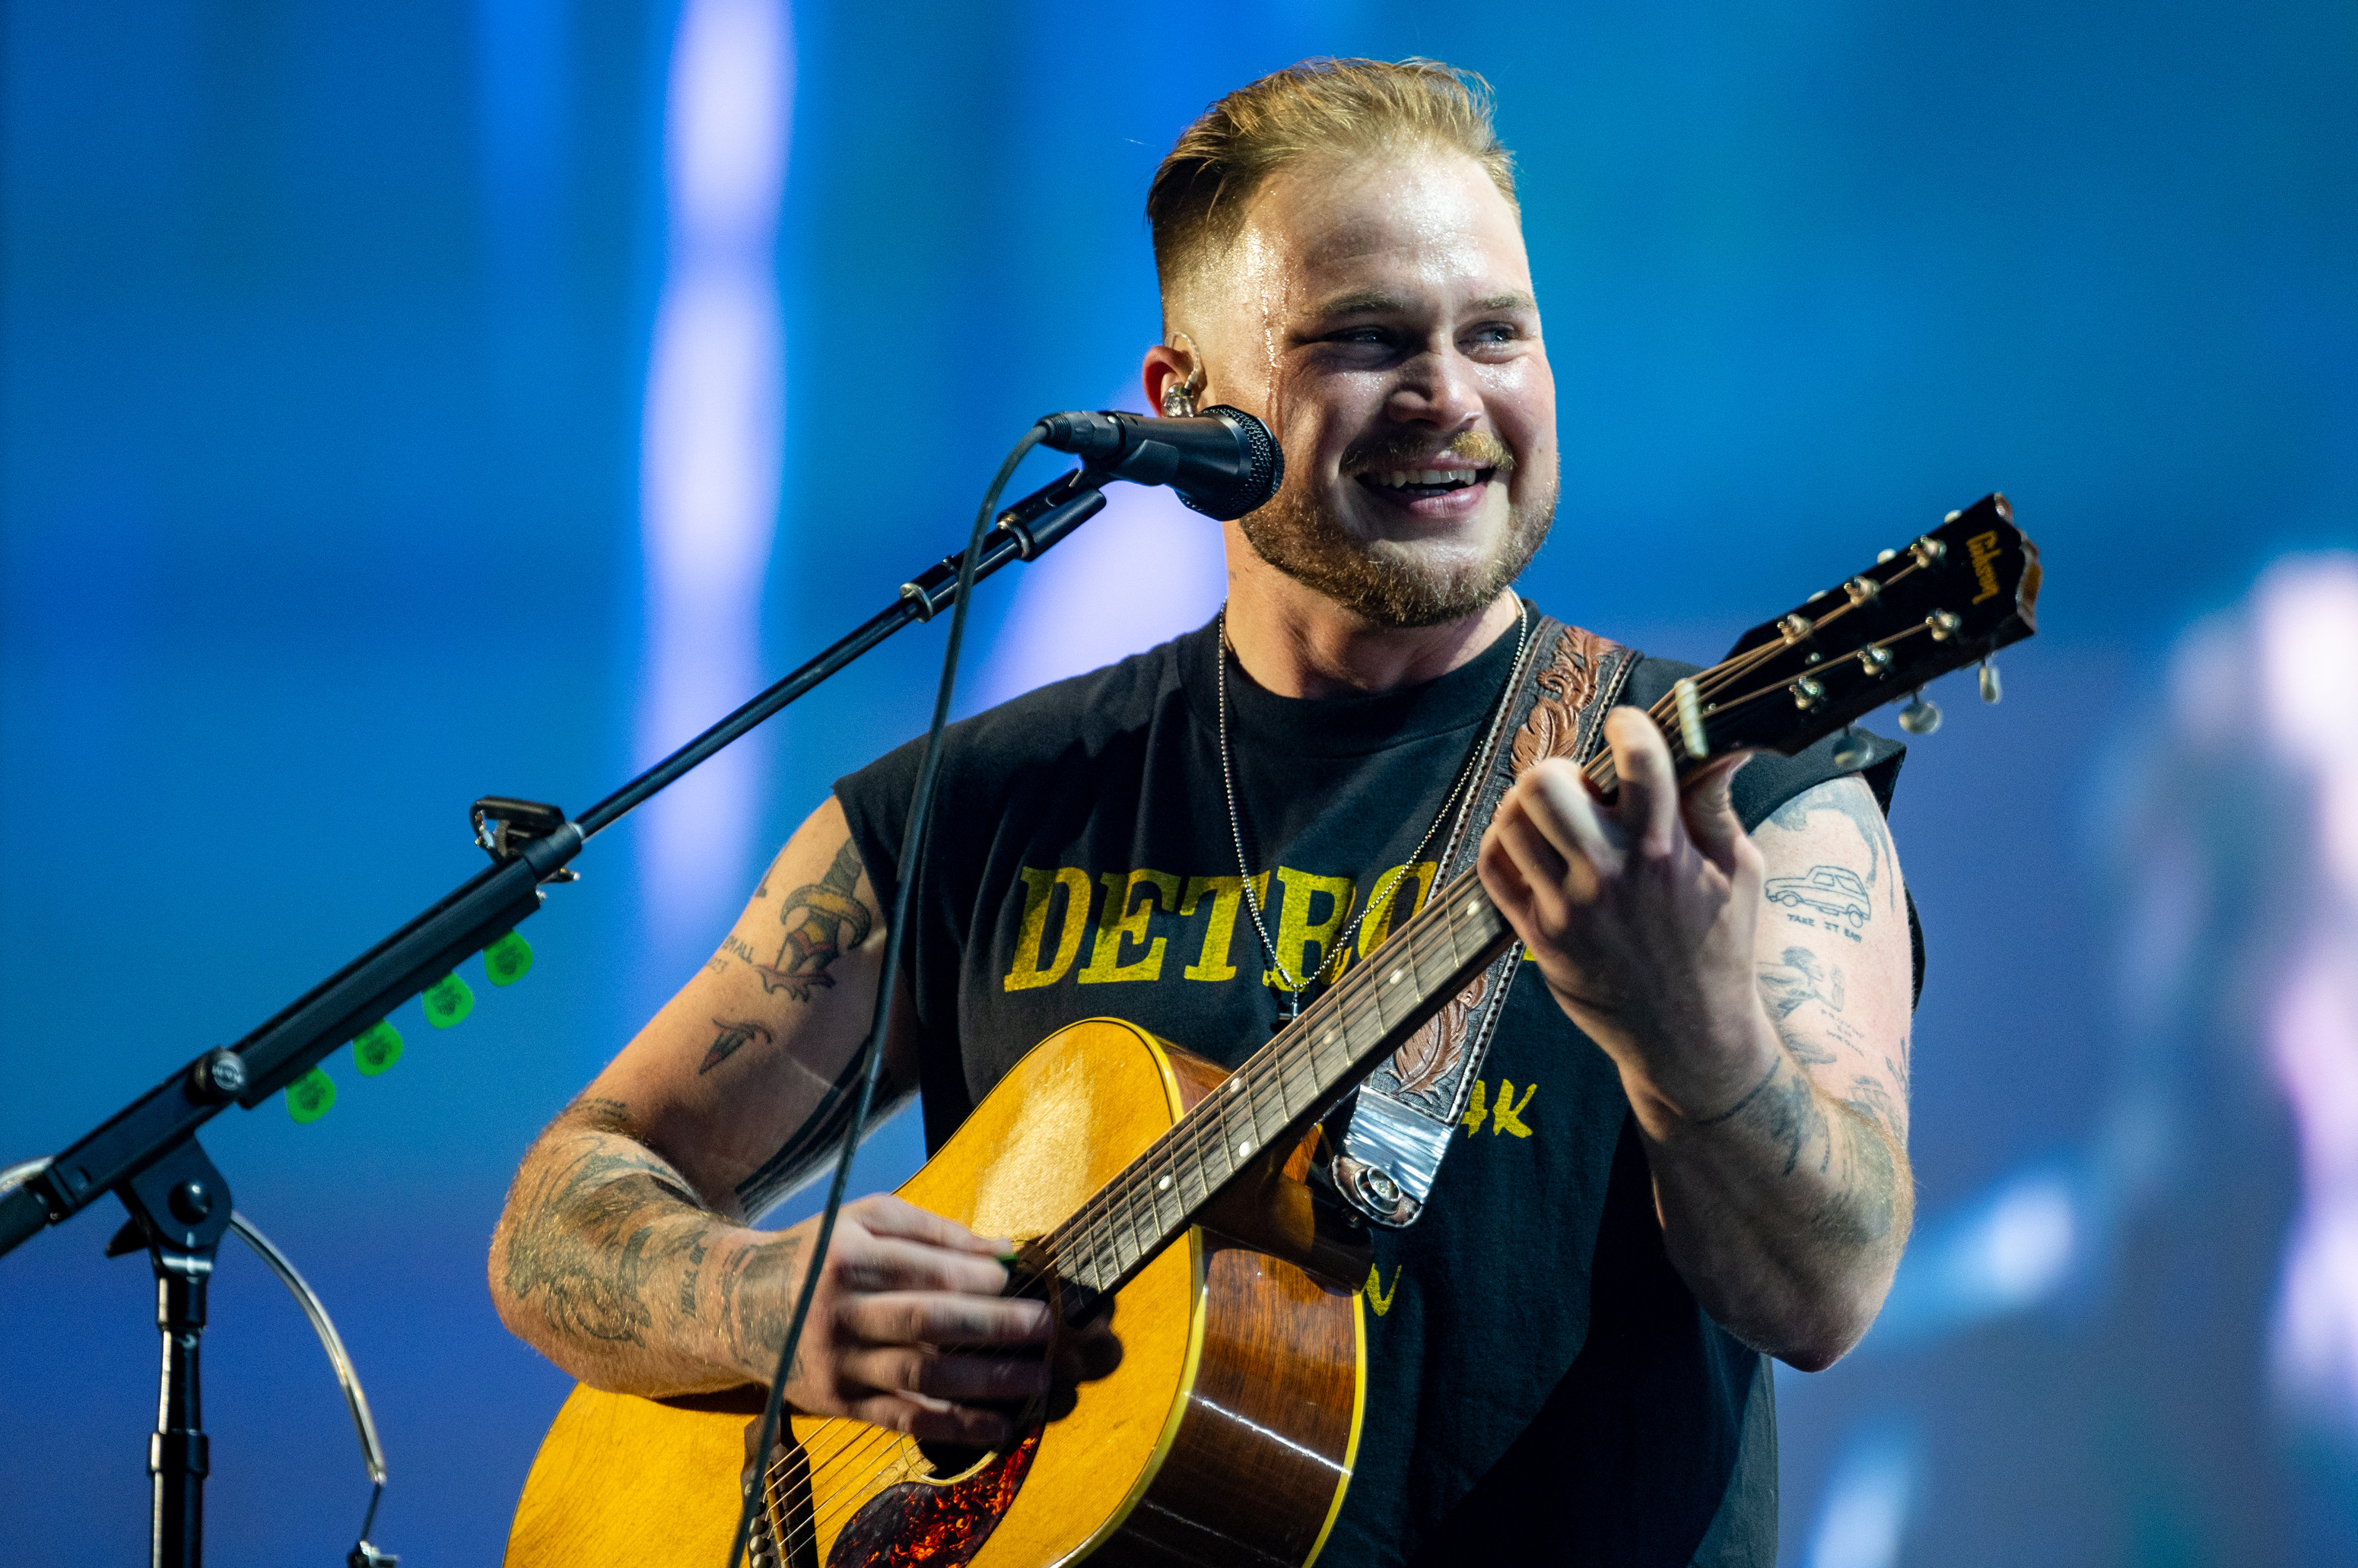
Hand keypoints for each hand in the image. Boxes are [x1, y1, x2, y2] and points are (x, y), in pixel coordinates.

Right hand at [746, 1194, 1120, 1446]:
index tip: (1019, 1279)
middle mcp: (840, 1313)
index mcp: (849, 1257)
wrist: (739, 1306)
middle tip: (1046, 1327)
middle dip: (994, 1326)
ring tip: (1036, 1379)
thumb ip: (933, 1231)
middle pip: (928, 1323)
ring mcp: (839, 1364)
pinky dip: (954, 1425)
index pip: (926, 1270)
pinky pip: (903, 1419)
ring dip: (984, 1381)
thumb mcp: (865, 1220)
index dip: (979, 1278)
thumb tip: (1003, 1250)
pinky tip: (999, 1425)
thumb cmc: (819, 1253)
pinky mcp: (839, 1404)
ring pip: (920, 1376)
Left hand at [1475, 706, 1774, 1128]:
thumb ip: (1717, 803)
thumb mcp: (1740, 871)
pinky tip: (1532, 848)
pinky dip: (1503, 845)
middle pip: (1546, 783)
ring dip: (1529, 807)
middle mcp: (1612, 874)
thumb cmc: (1721, 948)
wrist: (1691, 1038)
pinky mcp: (1540, 938)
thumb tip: (1721, 742)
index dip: (1629, 723)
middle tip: (1582, 788)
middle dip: (1561, 769)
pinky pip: (1492, 868)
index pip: (1638, 756)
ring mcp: (1569, 908)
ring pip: (1511, 821)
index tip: (1628, 727)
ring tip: (1555, 819)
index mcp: (1668, 849)